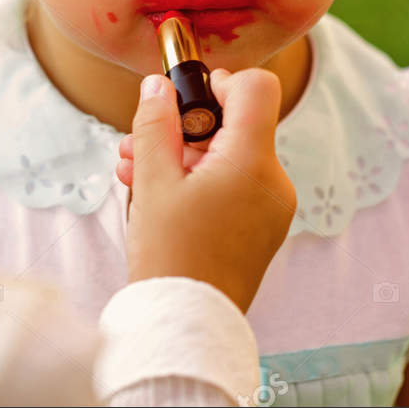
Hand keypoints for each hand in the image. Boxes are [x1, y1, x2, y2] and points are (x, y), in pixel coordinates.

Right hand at [118, 68, 295, 312]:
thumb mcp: (152, 181)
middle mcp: (274, 181)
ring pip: (230, 156)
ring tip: (134, 171)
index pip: (256, 88)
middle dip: (184, 127)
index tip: (185, 99)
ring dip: (183, 155)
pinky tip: (156, 194)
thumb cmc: (171, 256)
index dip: (219, 82)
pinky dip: (199, 181)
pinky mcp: (262, 227)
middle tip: (139, 142)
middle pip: (236, 124)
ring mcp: (272, 207)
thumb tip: (158, 85)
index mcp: (253, 162)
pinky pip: (234, 185)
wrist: (186, 325)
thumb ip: (156, 124)